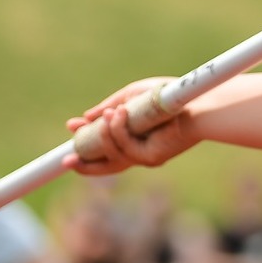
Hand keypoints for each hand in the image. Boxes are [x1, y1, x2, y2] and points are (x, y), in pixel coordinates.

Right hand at [67, 78, 194, 174]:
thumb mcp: (131, 97)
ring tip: (109, 114)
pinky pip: (125, 148)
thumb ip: (108, 108)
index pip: (105, 150)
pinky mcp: (152, 157)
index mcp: (133, 139)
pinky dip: (118, 130)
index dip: (85, 146)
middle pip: (105, 166)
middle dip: (84, 164)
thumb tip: (86, 117)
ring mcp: (144, 156)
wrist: (196, 102)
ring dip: (104, 134)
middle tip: (66, 158)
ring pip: (112, 156)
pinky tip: (119, 114)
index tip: (70, 131)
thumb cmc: (167, 96)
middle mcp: (138, 152)